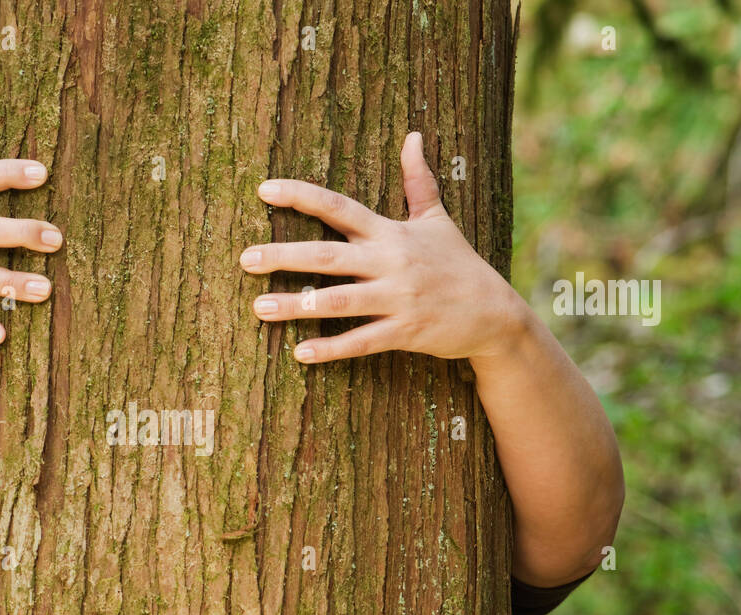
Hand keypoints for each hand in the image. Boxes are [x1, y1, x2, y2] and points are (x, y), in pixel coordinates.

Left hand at [239, 132, 528, 364]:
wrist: (496, 313)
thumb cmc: (458, 264)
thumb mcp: (437, 219)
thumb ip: (418, 180)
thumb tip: (414, 136)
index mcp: (391, 232)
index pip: (339, 206)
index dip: (301, 196)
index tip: (263, 189)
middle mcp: (391, 262)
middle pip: (328, 256)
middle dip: (284, 256)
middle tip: (245, 259)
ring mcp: (398, 298)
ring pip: (338, 301)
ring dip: (297, 305)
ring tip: (259, 308)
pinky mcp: (404, 332)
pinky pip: (361, 342)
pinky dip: (331, 348)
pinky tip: (299, 352)